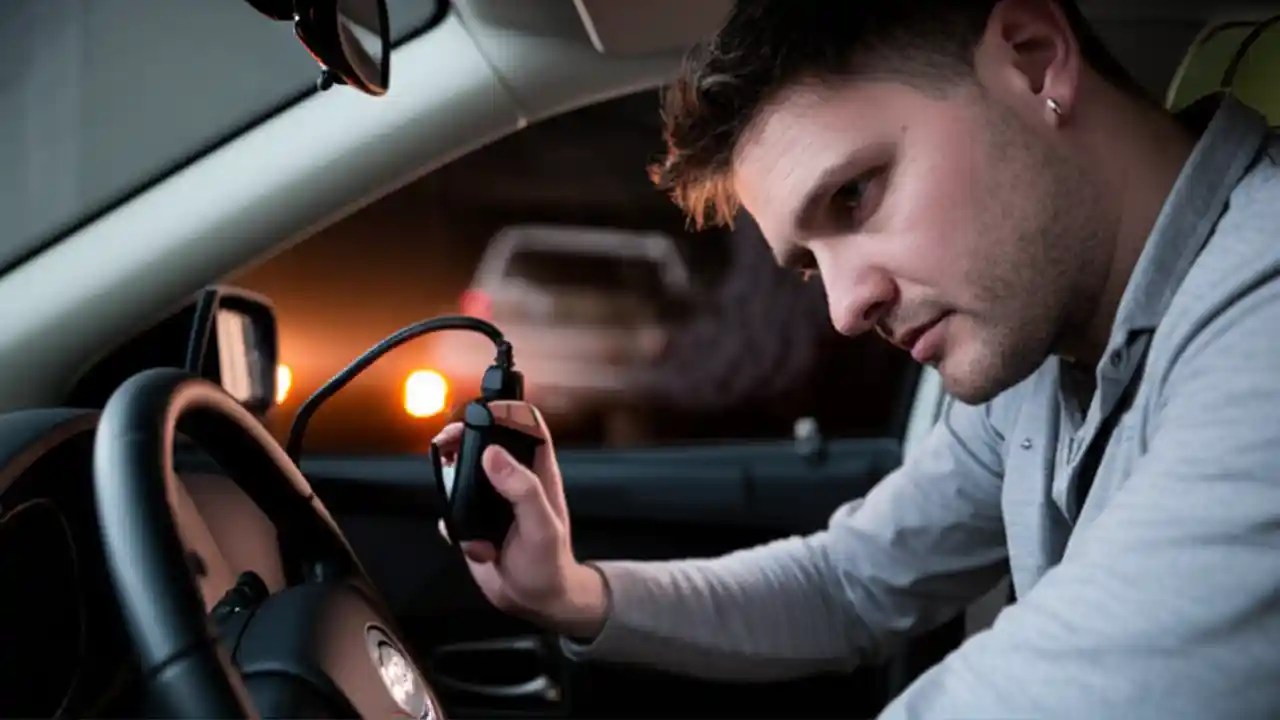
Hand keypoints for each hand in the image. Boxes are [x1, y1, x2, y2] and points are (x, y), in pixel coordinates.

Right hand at [432, 401, 607, 639]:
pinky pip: (452, 507)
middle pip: (487, 440)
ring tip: (446, 480)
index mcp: (538, 473)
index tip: (484, 411)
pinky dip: (449, 517)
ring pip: (464, 470)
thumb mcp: (541, 526)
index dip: (508, 410)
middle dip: (465, 435)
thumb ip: (522, 489)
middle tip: (448, 442)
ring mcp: (493, 500)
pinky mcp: (474, 521)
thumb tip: (494, 455)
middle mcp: (514, 480)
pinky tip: (463, 535)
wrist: (536, 602)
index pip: (527, 425)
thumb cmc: (550, 564)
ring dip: (450, 475)